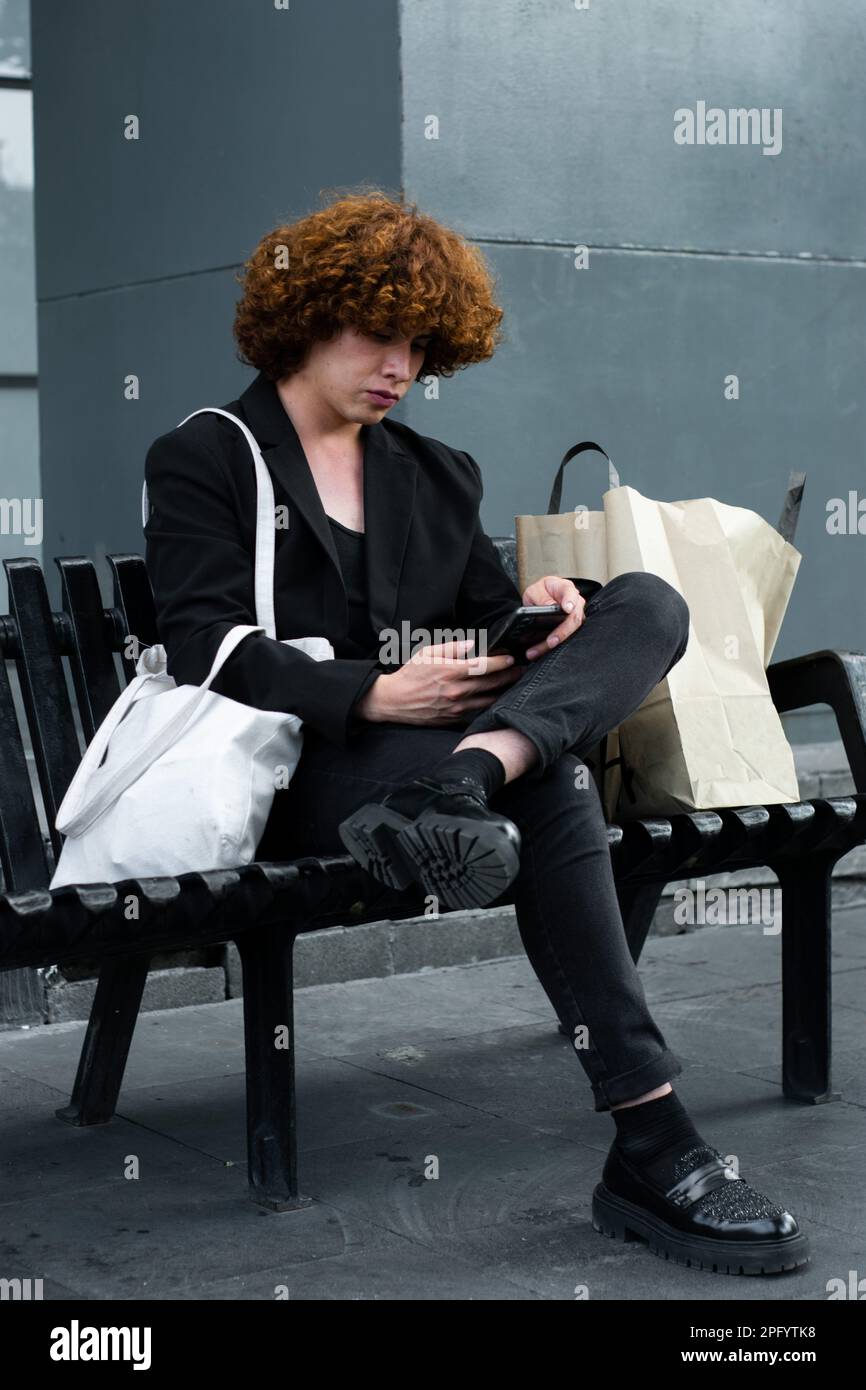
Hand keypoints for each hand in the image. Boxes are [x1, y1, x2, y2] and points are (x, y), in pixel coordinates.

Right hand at [356, 638, 523, 725]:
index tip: (510, 659)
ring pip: (487, 700)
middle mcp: (455, 691)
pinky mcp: (453, 719)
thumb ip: (451, 648)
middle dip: (508, 676)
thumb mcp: (427, 653)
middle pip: (490, 684)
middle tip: (520, 671)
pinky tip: (496, 700)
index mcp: (450, 672)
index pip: (483, 666)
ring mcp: (455, 707)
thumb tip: (472, 645)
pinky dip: (489, 706)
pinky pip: (477, 713)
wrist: (393, 701)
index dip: (500, 662)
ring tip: (513, 685)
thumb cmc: (410, 674)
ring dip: (503, 692)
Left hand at [520, 575, 585, 659]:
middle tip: (550, 642)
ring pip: (570, 633)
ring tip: (534, 652)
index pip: (571, 592)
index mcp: (566, 588)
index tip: (567, 609)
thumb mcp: (534, 591)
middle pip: (574, 618)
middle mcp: (575, 603)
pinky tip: (536, 653)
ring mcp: (575, 617)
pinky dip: (548, 648)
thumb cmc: (540, 592)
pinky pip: (563, 640)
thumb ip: (542, 597)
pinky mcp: (570, 630)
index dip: (570, 601)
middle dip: (562, 632)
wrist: (540, 599)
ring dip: (552, 645)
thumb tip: (551, 606)